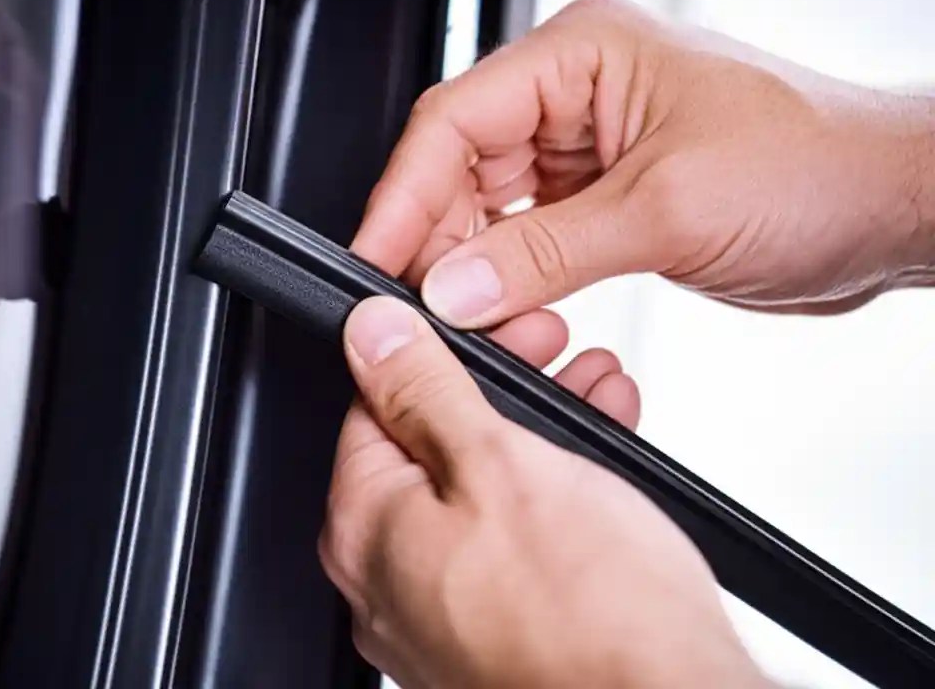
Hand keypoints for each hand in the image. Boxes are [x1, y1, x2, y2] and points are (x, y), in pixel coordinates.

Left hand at [319, 297, 768, 687]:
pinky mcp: (494, 638)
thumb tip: (371, 336)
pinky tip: (601, 460)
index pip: (371, 408)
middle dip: (495, 387)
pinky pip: (508, 546)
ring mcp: (440, 619)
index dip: (434, 351)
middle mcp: (388, 584)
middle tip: (548, 347)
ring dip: (534, 432)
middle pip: (428, 449)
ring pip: (478, 493)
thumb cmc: (589, 619)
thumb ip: (424, 391)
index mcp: (365, 531)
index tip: (488, 327)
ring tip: (593, 392)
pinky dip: (550, 495)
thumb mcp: (498, 463)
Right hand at [353, 0, 934, 324]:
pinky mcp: (602, 201)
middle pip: (458, 169)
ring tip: (475, 322)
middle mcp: (575, 96)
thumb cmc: (814, 166)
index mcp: (581, 57)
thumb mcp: (665, 211)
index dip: (403, 196)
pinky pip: (527, 243)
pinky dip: (513, 284)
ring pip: (486, 213)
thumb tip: (451, 286)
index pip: (453, 121)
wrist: (889, 210)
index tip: (375, 259)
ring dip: (474, 271)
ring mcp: (587, 151)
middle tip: (423, 307)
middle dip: (436, 242)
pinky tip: (510, 316)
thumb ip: (544, 255)